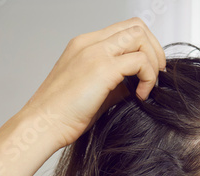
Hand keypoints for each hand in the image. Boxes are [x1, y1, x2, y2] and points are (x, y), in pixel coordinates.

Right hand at [19, 17, 166, 148]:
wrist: (43, 125)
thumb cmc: (63, 115)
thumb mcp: (94, 92)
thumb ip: (116, 83)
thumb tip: (137, 84)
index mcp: (85, 45)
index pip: (124, 29)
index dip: (144, 46)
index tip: (149, 71)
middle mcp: (89, 43)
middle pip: (136, 26)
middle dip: (154, 49)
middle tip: (156, 75)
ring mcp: (95, 53)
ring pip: (140, 37)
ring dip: (152, 61)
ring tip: (148, 87)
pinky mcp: (102, 69)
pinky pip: (140, 61)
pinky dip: (148, 78)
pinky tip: (140, 96)